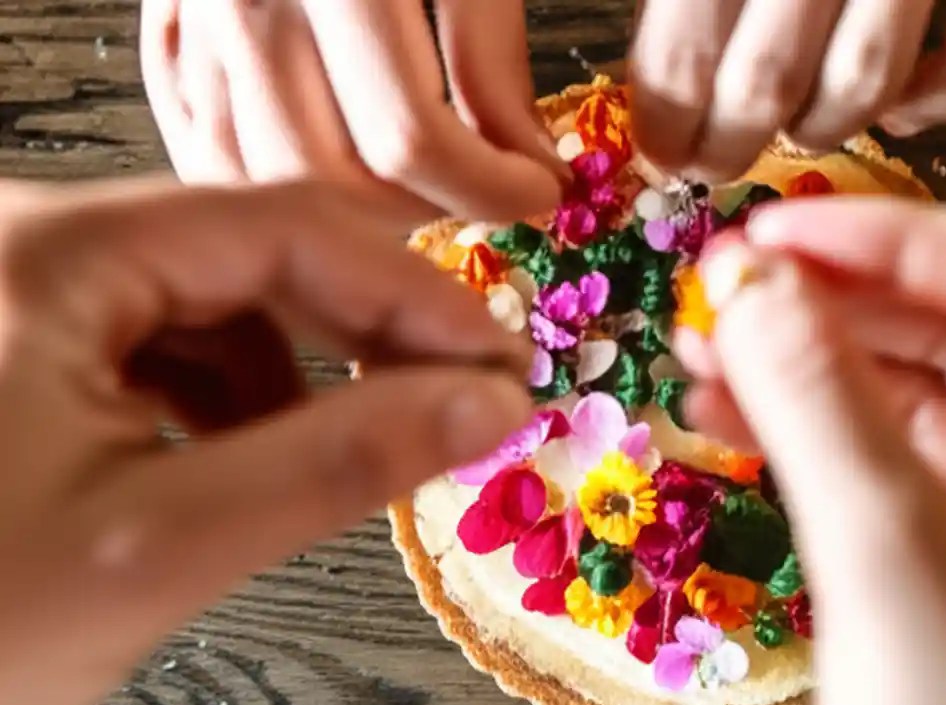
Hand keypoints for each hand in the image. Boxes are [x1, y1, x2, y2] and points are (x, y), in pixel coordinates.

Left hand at [0, 179, 532, 704]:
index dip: (414, 296)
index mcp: (45, 255)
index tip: (498, 365)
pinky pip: (162, 339)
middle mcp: (27, 243)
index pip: (285, 229)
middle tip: (453, 400)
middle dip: (364, 331)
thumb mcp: (159, 547)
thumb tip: (483, 407)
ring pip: (213, 298)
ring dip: (297, 371)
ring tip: (333, 451)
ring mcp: (20, 291)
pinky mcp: (20, 344)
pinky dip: (230, 395)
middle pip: (253, 251)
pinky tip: (241, 457)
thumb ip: (336, 465)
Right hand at [140, 0, 565, 220]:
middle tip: (482, 193)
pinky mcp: (168, 23)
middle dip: (426, 209)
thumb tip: (524, 166)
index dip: (488, 189)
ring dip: (353, 208)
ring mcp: (195, 10)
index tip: (541, 193)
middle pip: (330, 176)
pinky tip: (339, 175)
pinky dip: (273, 180)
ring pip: (261, 174)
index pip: (410, 137)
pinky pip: (202, 143)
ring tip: (421, 187)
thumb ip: (492, 53)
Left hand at [630, 0, 945, 178]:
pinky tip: (900, 105)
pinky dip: (943, 98)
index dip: (667, 121)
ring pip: (869, 82)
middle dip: (728, 143)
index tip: (661, 148)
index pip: (686, 54)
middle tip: (712, 160)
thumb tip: (653, 64)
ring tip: (794, 126)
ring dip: (823, 127)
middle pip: (769, 83)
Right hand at [682, 200, 945, 704]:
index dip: (895, 239)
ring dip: (815, 364)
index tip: (780, 231)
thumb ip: (820, 406)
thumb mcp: (896, 561)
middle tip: (729, 284)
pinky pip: (899, 458)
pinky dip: (819, 430)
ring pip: (923, 393)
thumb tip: (749, 283)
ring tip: (710, 346)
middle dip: (841, 303)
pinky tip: (735, 410)